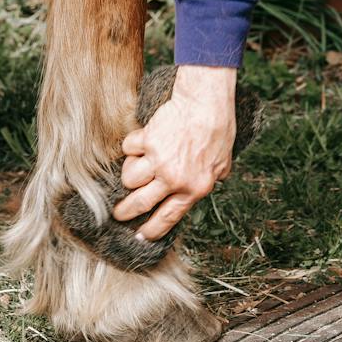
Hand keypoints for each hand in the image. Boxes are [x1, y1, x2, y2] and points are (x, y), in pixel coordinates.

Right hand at [110, 66, 236, 240]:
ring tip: (133, 172)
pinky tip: (139, 142)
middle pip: (139, 203)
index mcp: (193, 189)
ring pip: (129, 178)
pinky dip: (131, 146)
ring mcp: (158, 160)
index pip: (167, 217)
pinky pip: (128, 149)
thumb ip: (213, 179)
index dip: (151, 230)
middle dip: (124, 212)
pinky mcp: (147, 140)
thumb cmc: (218, 131)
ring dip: (128, 176)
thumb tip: (213, 185)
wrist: (206, 104)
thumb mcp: (223, 164)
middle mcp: (173, 178)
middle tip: (118, 213)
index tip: (140, 236)